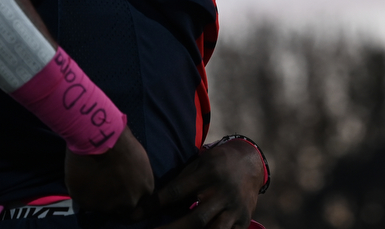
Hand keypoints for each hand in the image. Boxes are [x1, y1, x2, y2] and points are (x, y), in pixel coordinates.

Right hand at [65, 125, 153, 217]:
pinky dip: (84, 192)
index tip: (118, 183)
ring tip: (92, 176)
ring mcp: (109, 206)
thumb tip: (128, 179)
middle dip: (114, 197)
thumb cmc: (121, 140)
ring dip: (98, 195)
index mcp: (145, 189)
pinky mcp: (88, 204)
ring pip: (103, 206)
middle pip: (122, 207)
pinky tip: (83, 176)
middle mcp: (129, 202)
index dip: (126, 191)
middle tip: (104, 182)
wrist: (99, 137)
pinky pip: (85, 201)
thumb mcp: (138, 160)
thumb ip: (135, 176)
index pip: (137, 198)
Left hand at [146, 139, 265, 228]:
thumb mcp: (198, 165)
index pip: (177, 191)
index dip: (155, 205)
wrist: (249, 163)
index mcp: (208, 173)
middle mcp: (222, 191)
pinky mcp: (243, 220)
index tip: (135, 216)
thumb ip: (180, 184)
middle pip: (195, 219)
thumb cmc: (214, 165)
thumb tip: (150, 205)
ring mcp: (235, 208)